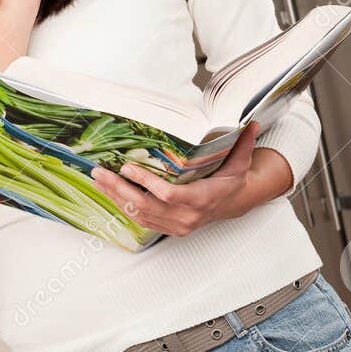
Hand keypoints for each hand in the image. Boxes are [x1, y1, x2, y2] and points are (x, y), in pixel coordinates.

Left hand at [90, 124, 278, 236]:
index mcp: (201, 200)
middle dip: (119, 188)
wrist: (232, 205)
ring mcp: (175, 225)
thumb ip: (244, 144)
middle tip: (100, 172)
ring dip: (115, 197)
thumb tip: (252, 123)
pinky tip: (108, 192)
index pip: (169, 195)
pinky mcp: (167, 228)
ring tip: (98, 179)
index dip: (147, 184)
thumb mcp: (240, 163)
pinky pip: (140, 219)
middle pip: (146, 205)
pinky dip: (122, 206)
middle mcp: (186, 217)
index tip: (127, 168)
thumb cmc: (232, 181)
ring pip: (138, 214)